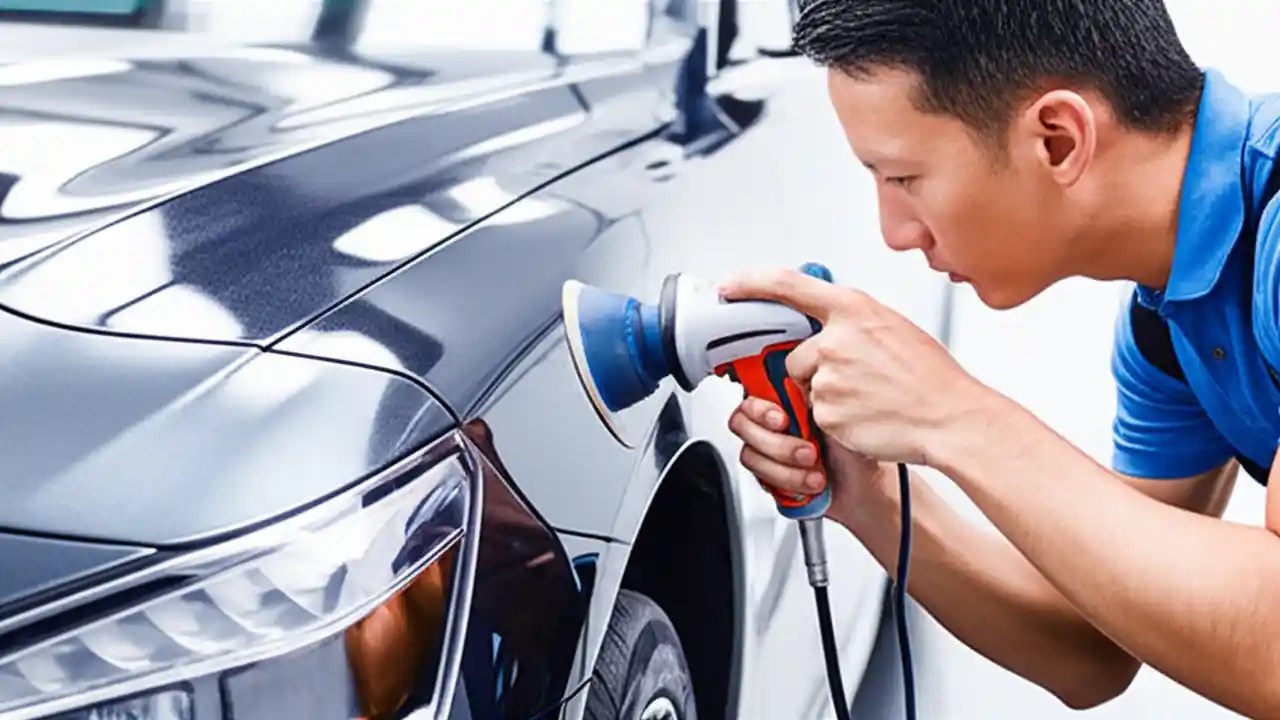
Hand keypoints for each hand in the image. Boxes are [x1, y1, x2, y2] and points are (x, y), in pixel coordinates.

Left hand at [719, 267, 994, 466]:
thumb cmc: (931, 378)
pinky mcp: (826, 412)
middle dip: (815, 371)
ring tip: (869, 399)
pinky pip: (816, 415)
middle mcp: (836, 340)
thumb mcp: (893, 329)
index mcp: (854, 310)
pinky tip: (867, 417)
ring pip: (807, 388)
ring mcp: (829, 377)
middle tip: (859, 381)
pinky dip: (836, 421)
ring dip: (827, 396)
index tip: (730, 287)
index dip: (752, 284)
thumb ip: (854, 323)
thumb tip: (828, 324)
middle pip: (796, 355)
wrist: (951, 418)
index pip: (788, 285)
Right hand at [727, 396, 891, 522]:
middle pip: (743, 424)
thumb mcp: (840, 414)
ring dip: (786, 468)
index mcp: (788, 401)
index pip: (753, 393)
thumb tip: (794, 386)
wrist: (868, 490)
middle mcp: (775, 424)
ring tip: (816, 472)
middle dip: (777, 443)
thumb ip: (810, 397)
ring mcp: (770, 452)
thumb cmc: (859, 450)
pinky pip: (761, 479)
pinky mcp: (770, 477)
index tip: (783, 419)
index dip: (760, 408)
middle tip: (809, 451)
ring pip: (751, 455)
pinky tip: (810, 483)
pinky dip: (788, 483)